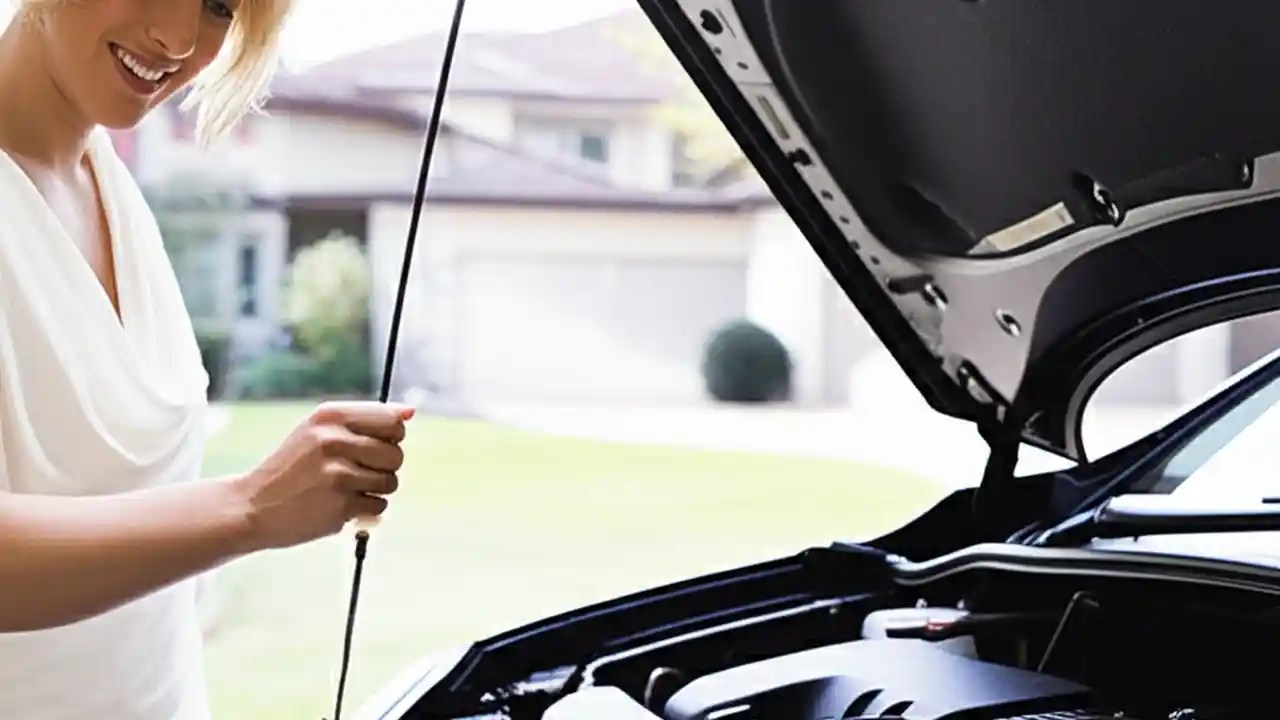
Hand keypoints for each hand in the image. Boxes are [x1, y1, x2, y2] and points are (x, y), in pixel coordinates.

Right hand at [234, 400, 414, 550]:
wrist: (252, 505)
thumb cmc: (294, 466)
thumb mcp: (319, 430)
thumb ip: (366, 418)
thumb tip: (411, 411)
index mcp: (330, 416)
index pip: (393, 422)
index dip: (392, 437)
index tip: (373, 445)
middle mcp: (333, 441)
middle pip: (396, 454)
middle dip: (384, 467)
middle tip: (356, 471)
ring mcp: (337, 474)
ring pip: (390, 482)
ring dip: (374, 489)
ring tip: (344, 488)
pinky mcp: (340, 505)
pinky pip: (379, 506)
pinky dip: (365, 509)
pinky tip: (339, 504)